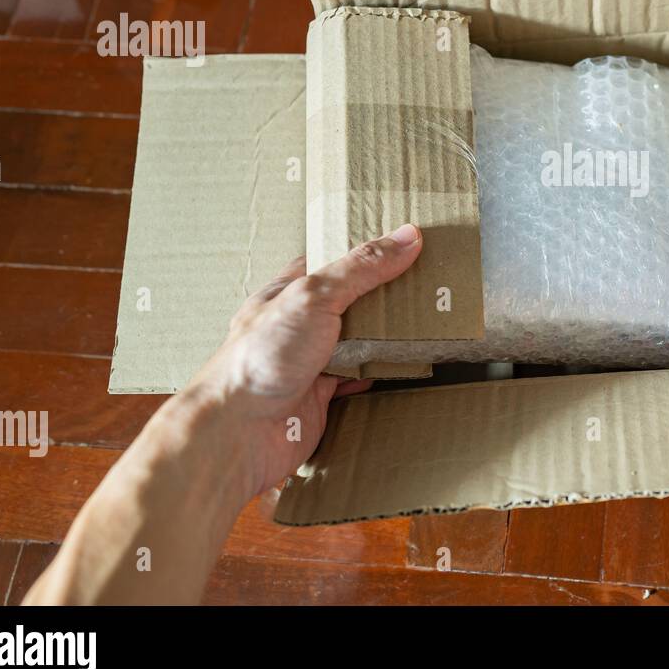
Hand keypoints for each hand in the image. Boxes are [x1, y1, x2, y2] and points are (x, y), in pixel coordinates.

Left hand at [186, 224, 422, 497]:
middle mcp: (300, 325)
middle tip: (428, 282)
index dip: (367, 252)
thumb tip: (408, 237)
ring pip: (358, 342)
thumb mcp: (315, 297)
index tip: (406, 243)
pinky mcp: (322, 398)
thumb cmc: (261, 357)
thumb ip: (361, 269)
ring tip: (427, 320)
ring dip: (386, 337)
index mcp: (290, 291)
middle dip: (384, 296)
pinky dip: (381, 373)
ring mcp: (311, 362)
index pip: (334, 262)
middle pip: (352, 303)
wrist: (241, 432)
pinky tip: (402, 368)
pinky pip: (359, 379)